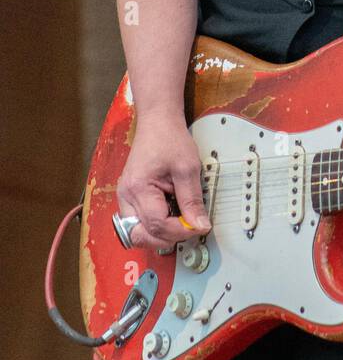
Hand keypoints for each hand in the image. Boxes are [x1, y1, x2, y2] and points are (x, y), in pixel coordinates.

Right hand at [116, 113, 211, 251]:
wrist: (157, 122)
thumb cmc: (170, 139)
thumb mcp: (187, 167)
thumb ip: (192, 199)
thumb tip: (200, 225)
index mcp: (138, 188)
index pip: (157, 224)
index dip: (180, 230)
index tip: (199, 225)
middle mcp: (126, 196)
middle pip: (141, 235)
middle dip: (167, 237)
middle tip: (188, 227)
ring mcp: (125, 198)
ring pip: (137, 232)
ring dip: (159, 234)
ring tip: (179, 220)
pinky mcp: (130, 198)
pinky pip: (138, 222)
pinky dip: (155, 225)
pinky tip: (170, 214)